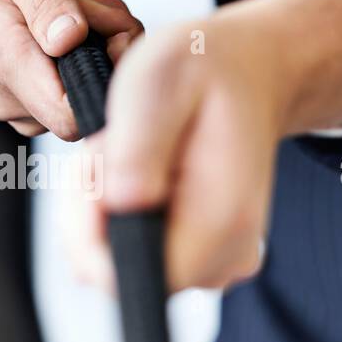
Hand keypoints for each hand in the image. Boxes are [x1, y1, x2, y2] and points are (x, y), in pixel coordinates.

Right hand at [0, 0, 141, 138]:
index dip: (106, 79)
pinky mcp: (29, 109)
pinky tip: (69, 29)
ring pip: (86, 94)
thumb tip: (70, 39)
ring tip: (72, 9)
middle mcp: (7, 98)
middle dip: (107, 51)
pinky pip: (75, 93)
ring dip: (99, 49)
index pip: (68, 114)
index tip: (111, 33)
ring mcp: (17, 109)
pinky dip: (87, 58)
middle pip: (88, 100)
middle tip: (87, 4)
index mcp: (2, 60)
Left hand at [68, 0, 341, 292]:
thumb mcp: (159, 80)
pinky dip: (117, 213)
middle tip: (109, 146)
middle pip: (119, 273)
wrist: (252, 69)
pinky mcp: (202, 254)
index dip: (89, 230)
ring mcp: (216, 261)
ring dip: (102, 209)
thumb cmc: (206, 67)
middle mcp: (225, 257)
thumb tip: (120, 207)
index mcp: (221, 221)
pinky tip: (134, 169)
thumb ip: (137, 147)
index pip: (131, 274)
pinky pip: (137, 251)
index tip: (95, 164)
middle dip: (91, 213)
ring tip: (124, 150)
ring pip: (122, 262)